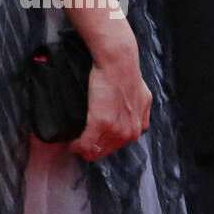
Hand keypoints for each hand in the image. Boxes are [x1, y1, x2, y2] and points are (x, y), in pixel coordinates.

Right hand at [68, 43, 151, 160]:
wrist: (118, 62)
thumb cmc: (126, 73)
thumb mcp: (143, 95)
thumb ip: (141, 111)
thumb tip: (136, 118)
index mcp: (139, 126)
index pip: (119, 145)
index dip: (104, 144)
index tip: (94, 141)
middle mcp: (130, 132)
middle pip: (107, 150)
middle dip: (93, 150)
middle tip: (80, 145)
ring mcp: (115, 129)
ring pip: (96, 149)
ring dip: (84, 149)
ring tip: (74, 146)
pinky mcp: (100, 123)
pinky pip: (85, 143)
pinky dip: (76, 146)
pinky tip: (71, 145)